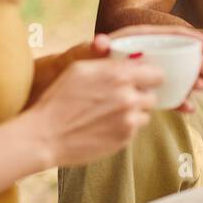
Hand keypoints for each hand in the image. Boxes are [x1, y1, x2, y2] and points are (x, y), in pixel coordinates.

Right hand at [25, 58, 164, 166]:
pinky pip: (134, 129)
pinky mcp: (125, 139)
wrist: (46, 135)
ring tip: (110, 113)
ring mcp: (129, 121)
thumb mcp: (80, 69)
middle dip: (140, 95)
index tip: (141, 79)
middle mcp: (129, 98)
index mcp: (119, 76)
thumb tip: (130, 63)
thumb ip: (110, 64)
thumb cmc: (59, 99)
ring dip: (134, 112)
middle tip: (121, 97)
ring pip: (145, 114)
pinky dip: (124, 127)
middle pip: (152, 95)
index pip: (156, 73)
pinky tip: (104, 125)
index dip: (149, 76)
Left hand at [90, 25, 202, 111]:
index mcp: (140, 38)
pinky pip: (167, 91)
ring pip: (177, 73)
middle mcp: (149, 52)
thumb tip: (100, 42)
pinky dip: (178, 98)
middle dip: (197, 61)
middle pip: (179, 53)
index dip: (191, 37)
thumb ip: (97, 48)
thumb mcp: (90, 53)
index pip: (171, 33)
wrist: (75, 82)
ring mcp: (150, 70)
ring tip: (202, 88)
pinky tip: (188, 108)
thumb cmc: (83, 63)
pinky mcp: (148, 87)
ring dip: (192, 80)